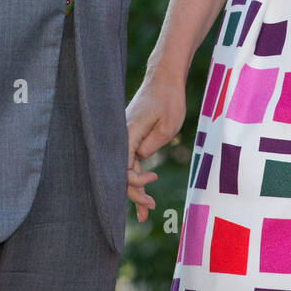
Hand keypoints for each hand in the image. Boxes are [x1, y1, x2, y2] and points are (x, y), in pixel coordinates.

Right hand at [125, 72, 187, 223]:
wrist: (165, 77)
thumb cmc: (169, 99)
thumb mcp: (167, 124)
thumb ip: (152, 145)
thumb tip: (140, 160)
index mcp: (127, 133)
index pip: (123, 168)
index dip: (135, 182)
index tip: (153, 181)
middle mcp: (121, 136)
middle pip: (121, 173)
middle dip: (133, 193)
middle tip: (150, 209)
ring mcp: (125, 136)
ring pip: (125, 169)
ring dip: (135, 189)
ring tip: (146, 213)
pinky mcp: (132, 136)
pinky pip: (130, 161)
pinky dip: (136, 176)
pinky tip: (143, 194)